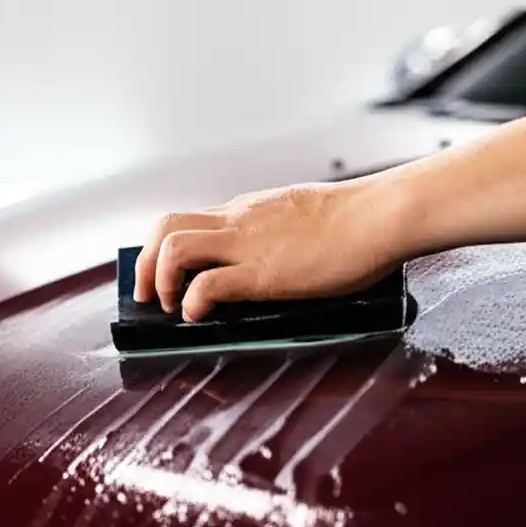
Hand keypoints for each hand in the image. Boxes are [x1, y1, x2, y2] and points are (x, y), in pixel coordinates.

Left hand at [133, 177, 410, 321]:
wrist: (381, 215)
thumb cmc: (357, 221)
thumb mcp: (301, 216)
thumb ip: (277, 232)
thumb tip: (277, 256)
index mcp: (247, 210)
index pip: (188, 220)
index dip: (163, 249)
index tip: (162, 275)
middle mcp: (237, 222)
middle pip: (164, 227)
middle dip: (144, 264)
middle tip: (150, 297)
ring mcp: (246, 245)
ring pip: (172, 248)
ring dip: (160, 281)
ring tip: (171, 308)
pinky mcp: (261, 273)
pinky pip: (205, 285)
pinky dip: (191, 303)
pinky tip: (200, 316)